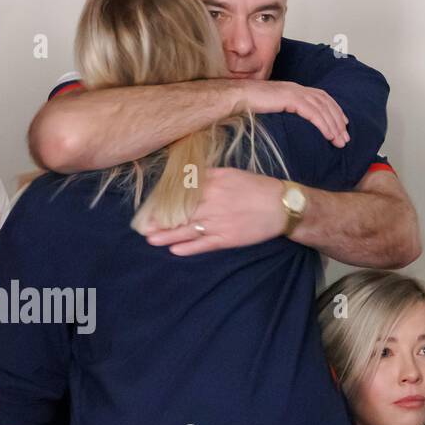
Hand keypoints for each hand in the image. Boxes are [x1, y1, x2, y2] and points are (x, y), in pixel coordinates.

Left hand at [144, 168, 287, 254]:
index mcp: (213, 186)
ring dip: (168, 236)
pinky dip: (189, 248)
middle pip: (181, 214)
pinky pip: (205, 244)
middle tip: (142, 227)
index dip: (164, 202)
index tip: (149, 207)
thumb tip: (188, 176)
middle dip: (160, 222)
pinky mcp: (228, 238)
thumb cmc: (257, 187)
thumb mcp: (232, 173)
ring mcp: (219, 223)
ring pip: (188, 230)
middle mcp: (213, 204)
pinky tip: (175, 250)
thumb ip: (209, 175)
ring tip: (151, 240)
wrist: (281, 206)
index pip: (182, 195)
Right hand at [241, 80, 348, 146]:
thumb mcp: (270, 108)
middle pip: (326, 103)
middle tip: (345, 138)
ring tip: (340, 141)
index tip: (343, 124)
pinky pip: (313, 113)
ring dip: (333, 125)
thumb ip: (282, 111)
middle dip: (338, 121)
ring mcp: (294, 92)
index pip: (321, 97)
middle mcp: (297, 88)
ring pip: (322, 108)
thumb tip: (288, 124)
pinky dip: (323, 124)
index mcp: (293, 88)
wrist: (237, 97)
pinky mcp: (291, 99)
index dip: (334, 110)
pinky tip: (328, 135)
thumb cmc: (248, 104)